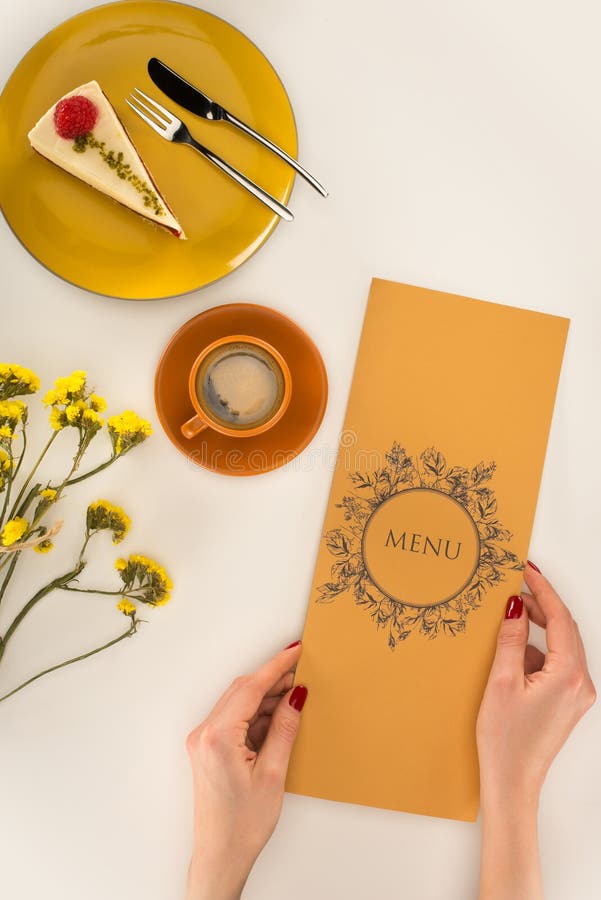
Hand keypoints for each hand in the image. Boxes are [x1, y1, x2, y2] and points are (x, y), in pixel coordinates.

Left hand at [185, 641, 305, 899]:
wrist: (220, 856)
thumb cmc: (242, 824)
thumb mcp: (273, 773)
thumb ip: (284, 729)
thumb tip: (296, 696)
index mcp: (217, 736)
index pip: (250, 688)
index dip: (275, 667)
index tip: (295, 651)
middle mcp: (205, 733)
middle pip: (242, 691)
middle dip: (272, 680)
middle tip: (302, 672)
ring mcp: (204, 741)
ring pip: (238, 703)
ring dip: (265, 697)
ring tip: (295, 695)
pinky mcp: (208, 749)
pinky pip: (235, 719)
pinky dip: (257, 714)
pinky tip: (277, 717)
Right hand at [477, 562, 595, 898]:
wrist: (512, 782)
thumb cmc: (506, 739)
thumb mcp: (501, 681)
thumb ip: (509, 639)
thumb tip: (513, 606)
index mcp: (568, 674)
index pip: (559, 618)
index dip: (542, 589)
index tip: (526, 570)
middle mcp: (580, 683)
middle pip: (563, 629)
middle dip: (539, 606)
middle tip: (512, 588)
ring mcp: (576, 695)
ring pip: (559, 646)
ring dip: (535, 629)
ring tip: (505, 620)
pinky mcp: (567, 703)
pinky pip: (555, 665)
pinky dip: (535, 653)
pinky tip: (510, 657)